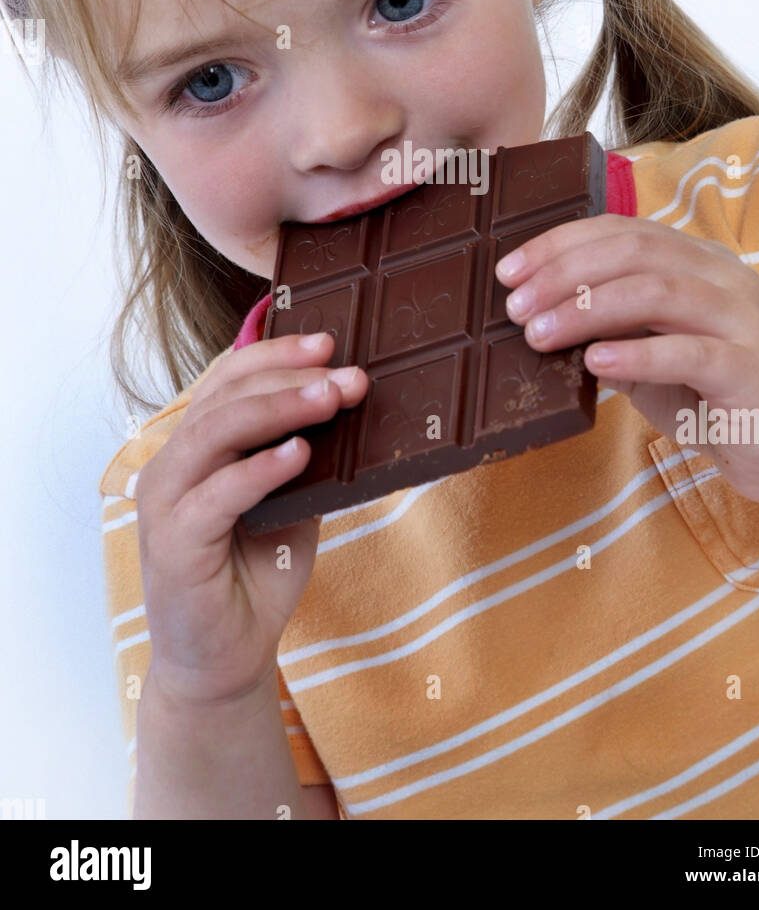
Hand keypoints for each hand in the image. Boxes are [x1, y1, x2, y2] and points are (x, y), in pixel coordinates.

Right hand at [136, 332, 368, 704]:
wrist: (226, 658)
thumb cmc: (257, 574)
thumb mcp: (293, 501)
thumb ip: (305, 454)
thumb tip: (351, 401)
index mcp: (198, 446)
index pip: (229, 380)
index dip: (277, 355)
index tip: (331, 342)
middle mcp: (173, 464)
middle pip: (226, 397)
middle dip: (291, 378)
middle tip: (348, 375)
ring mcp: (166, 503)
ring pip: (217, 433)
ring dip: (279, 410)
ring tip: (330, 399)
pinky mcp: (173, 545)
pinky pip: (216, 495)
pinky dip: (258, 469)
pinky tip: (299, 453)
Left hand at [494, 213, 758, 505]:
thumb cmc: (708, 394)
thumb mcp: (647, 352)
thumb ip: (606, 328)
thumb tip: (533, 315)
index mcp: (696, 260)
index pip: (621, 231)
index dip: (559, 244)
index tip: (508, 271)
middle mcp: (722, 276)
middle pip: (634, 251)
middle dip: (563, 274)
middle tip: (514, 307)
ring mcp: (741, 318)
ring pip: (656, 291)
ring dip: (587, 308)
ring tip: (539, 333)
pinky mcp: (750, 368)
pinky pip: (688, 352)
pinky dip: (636, 354)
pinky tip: (595, 362)